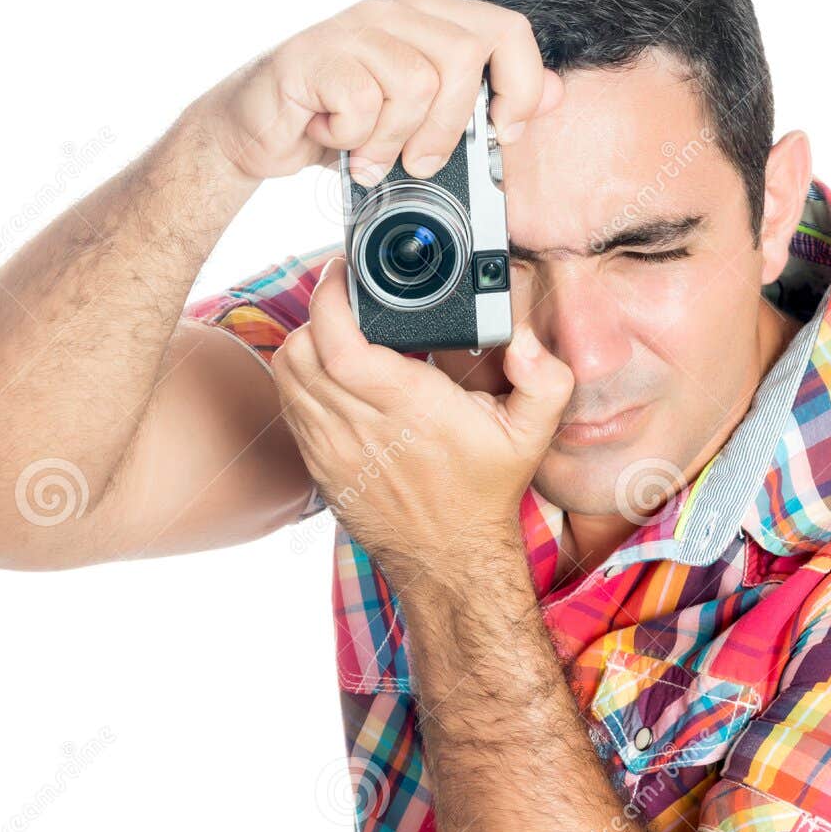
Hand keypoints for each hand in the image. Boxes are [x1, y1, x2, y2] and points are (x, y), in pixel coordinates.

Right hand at [190, 0, 563, 184]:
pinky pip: (361, 103)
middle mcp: (395, 13)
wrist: (255, 131)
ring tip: (369, 158)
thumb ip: (484, 104)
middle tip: (420, 163)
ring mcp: (352, 29)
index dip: (519, 86)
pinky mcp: (311, 57)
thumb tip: (555, 93)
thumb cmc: (342, 125)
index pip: (508, 30)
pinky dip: (352, 140)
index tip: (500, 133)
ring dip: (393, 142)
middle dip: (449, 129)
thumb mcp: (422, 122)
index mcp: (431, 21)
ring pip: (413, 85)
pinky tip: (334, 141)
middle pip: (462, 59)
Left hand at [273, 258, 573, 589]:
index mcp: (409, 407)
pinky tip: (328, 375)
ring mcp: (333, 449)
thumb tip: (522, 338)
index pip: (339, 343)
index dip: (328, 297)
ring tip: (335, 334)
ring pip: (287, 375)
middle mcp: (361, 427)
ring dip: (305, 343)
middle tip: (344, 301)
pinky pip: (288, 407)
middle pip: (303, 350)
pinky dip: (299, 380)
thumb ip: (543, 378)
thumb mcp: (532, 434)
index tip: (342, 273)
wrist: (452, 557)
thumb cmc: (485, 490)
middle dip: (316, 312)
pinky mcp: (319, 466)